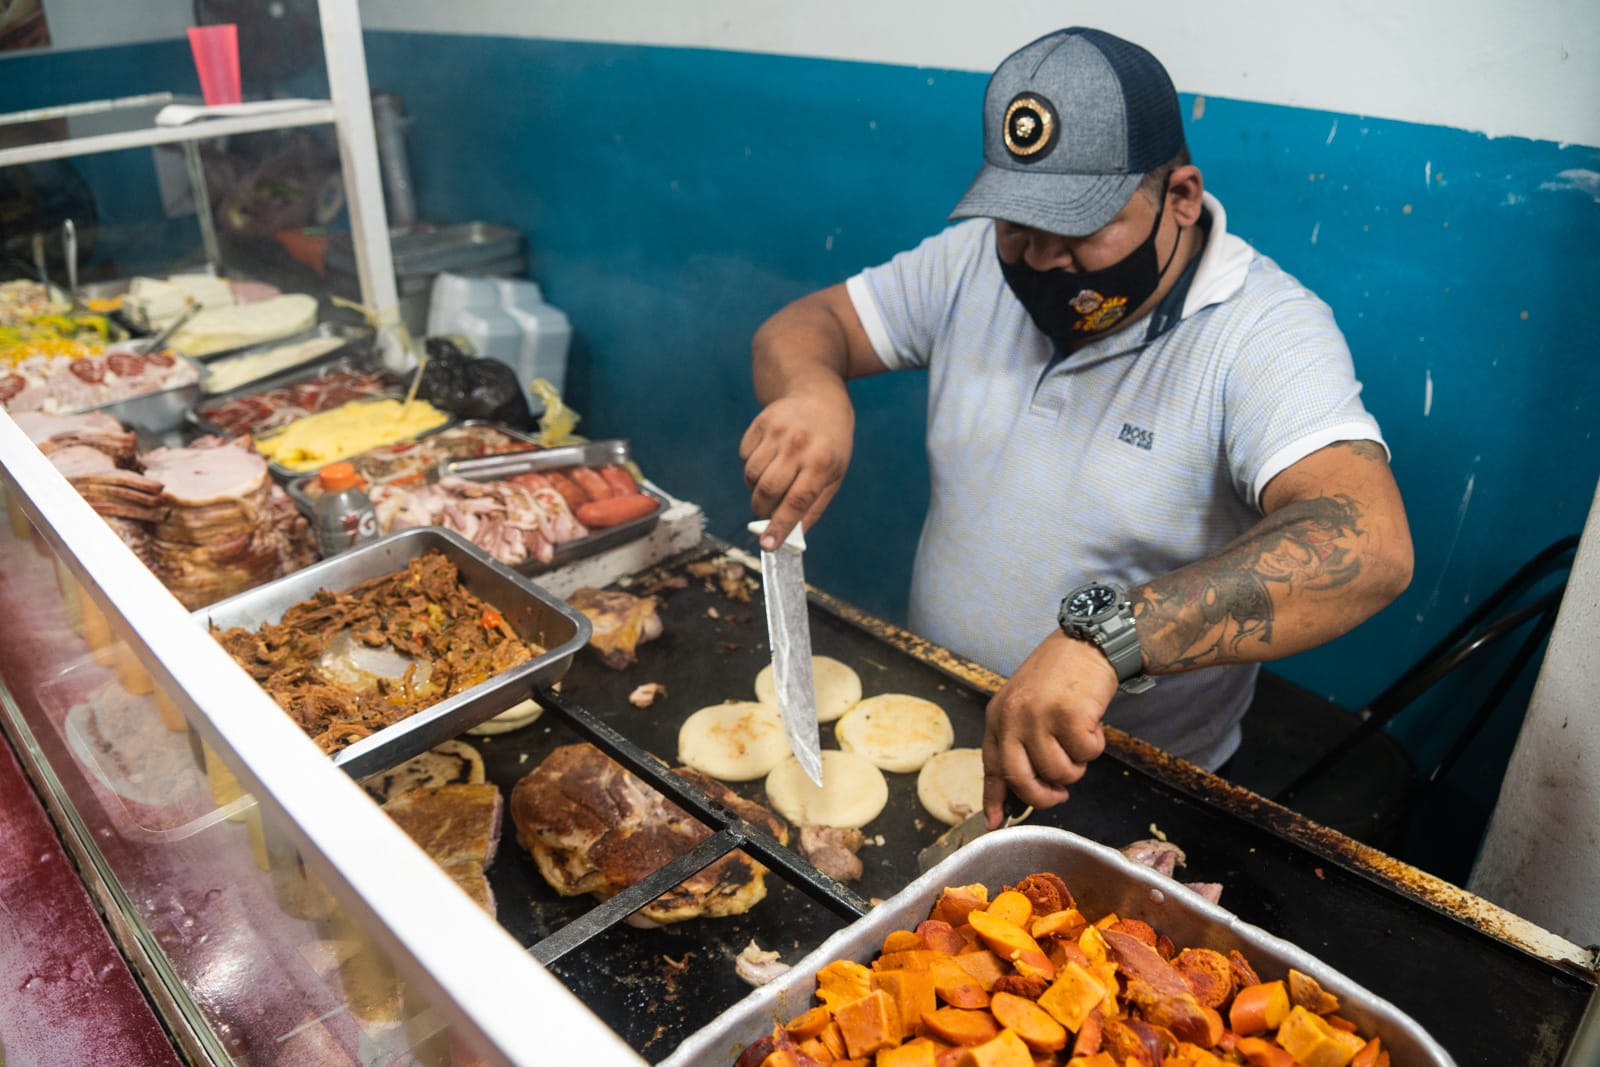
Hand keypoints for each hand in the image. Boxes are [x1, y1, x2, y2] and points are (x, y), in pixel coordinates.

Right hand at [739, 387, 853, 550]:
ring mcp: (777, 432)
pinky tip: (768, 461)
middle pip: (767, 489)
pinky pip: (745, 457)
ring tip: (771, 484)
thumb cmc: (830, 446)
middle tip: (764, 517)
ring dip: (755, 489)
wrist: (819, 399)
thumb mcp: (834, 476)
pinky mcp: (760, 423)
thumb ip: (813, 508)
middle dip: (761, 511)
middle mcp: (798, 445)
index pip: (796, 501)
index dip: (779, 526)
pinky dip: (751, 468)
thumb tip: (791, 539)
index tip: (767, 546)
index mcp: (822, 462)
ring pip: (751, 475)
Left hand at [982, 632, 1115, 824]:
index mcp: (997, 717)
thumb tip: (1019, 787)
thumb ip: (1019, 740)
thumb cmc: (1059, 676)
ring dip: (1076, 765)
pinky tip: (1092, 724)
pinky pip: (1086, 754)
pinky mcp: (1068, 716)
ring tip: (1079, 739)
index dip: (994, 799)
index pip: (992, 767)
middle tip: (1059, 794)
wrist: (1086, 642)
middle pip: (1022, 780)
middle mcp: (1012, 718)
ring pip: (1059, 771)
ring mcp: (1039, 717)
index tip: (995, 823)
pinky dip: (1095, 745)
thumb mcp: (1025, 704)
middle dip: (1043, 797)